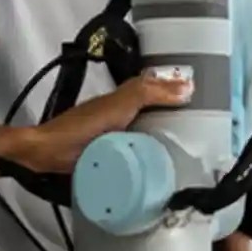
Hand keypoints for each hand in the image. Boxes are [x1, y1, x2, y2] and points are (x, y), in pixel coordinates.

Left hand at [8, 73, 193, 172]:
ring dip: (164, 136)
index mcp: (123, 98)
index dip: (173, 87)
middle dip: (172, 113)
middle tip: (200, 121)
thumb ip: (149, 94)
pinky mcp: (112, 158)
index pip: (153, 87)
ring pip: (145, 132)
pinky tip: (164, 163)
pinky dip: (152, 155)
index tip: (198, 93)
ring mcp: (116, 137)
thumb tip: (187, 89)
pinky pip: (138, 152)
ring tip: (189, 144)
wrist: (51, 153)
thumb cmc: (84, 126)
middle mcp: (120, 115)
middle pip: (151, 110)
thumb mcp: (121, 104)